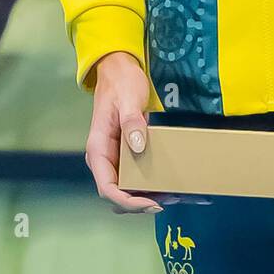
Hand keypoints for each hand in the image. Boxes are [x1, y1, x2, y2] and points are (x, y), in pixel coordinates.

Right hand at [84, 51, 166, 212]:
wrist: (118, 70)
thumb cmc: (121, 83)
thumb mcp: (128, 99)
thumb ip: (131, 123)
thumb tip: (137, 147)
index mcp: (98, 149)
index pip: (107, 187)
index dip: (128, 201)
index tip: (151, 203)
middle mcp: (104, 158)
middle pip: (118, 193)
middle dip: (142, 201)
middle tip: (171, 198)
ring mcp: (114, 157)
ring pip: (127, 188)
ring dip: (148, 195)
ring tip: (175, 194)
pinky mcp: (126, 154)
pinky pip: (135, 175)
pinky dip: (150, 183)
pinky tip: (169, 183)